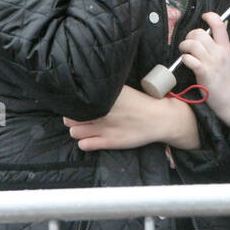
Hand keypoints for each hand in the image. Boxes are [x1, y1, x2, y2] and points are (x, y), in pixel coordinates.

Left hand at [64, 86, 199, 151]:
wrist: (159, 119)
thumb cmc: (141, 103)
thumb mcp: (123, 90)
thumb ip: (106, 88)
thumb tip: (89, 83)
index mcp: (105, 97)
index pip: (76, 101)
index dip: (74, 104)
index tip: (78, 104)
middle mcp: (102, 112)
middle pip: (70, 118)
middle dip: (73, 118)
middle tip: (81, 117)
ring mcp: (104, 128)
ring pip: (74, 132)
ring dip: (78, 130)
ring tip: (86, 128)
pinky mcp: (109, 142)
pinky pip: (84, 145)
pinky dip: (85, 143)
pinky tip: (92, 138)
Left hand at [178, 12, 229, 124]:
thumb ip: (224, 47)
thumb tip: (215, 36)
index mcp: (227, 48)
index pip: (219, 24)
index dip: (210, 16)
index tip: (204, 16)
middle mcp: (219, 52)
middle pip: (200, 33)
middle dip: (190, 36)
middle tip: (189, 43)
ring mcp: (211, 62)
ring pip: (192, 44)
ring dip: (184, 46)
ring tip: (185, 52)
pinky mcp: (203, 73)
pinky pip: (189, 59)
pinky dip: (184, 59)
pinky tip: (186, 62)